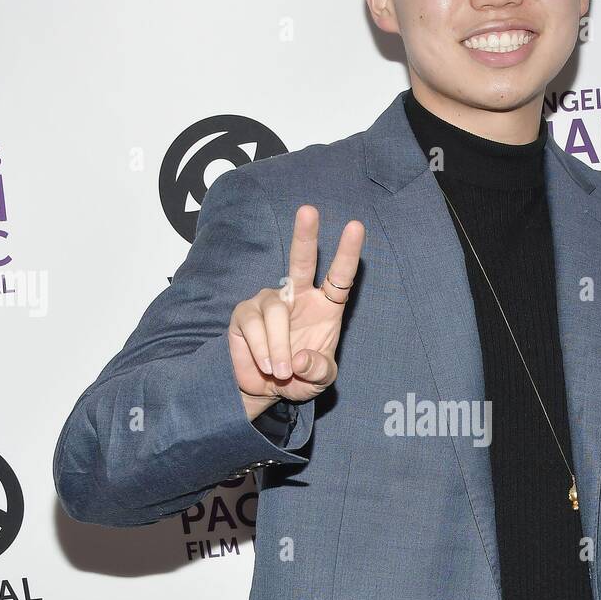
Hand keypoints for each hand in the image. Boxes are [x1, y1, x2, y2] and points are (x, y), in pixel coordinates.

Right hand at [228, 205, 364, 411]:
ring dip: (279, 348)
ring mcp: (269, 300)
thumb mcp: (319, 380)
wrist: (265, 389)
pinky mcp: (245, 313)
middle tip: (308, 210)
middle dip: (305, 235)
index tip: (356, 226)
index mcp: (325, 305)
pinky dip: (262, 351)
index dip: (347, 253)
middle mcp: (297, 295)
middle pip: (302, 260)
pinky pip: (253, 326)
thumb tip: (301, 359)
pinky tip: (265, 366)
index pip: (339, 276)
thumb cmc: (299, 377)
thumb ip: (318, 371)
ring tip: (281, 372)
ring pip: (276, 312)